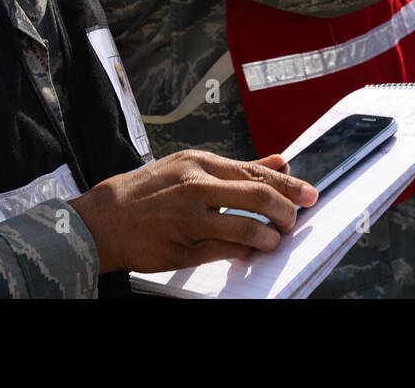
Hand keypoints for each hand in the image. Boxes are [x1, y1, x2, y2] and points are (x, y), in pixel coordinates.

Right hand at [68, 149, 317, 273]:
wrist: (104, 218)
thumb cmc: (148, 191)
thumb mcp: (190, 167)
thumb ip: (237, 167)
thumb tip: (280, 160)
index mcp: (199, 163)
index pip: (256, 172)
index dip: (289, 185)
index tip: (310, 194)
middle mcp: (196, 187)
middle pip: (259, 196)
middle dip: (287, 212)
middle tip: (294, 221)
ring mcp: (189, 220)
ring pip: (247, 229)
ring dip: (270, 238)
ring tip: (274, 241)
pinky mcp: (184, 249)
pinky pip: (227, 253)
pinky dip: (245, 254)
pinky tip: (250, 253)